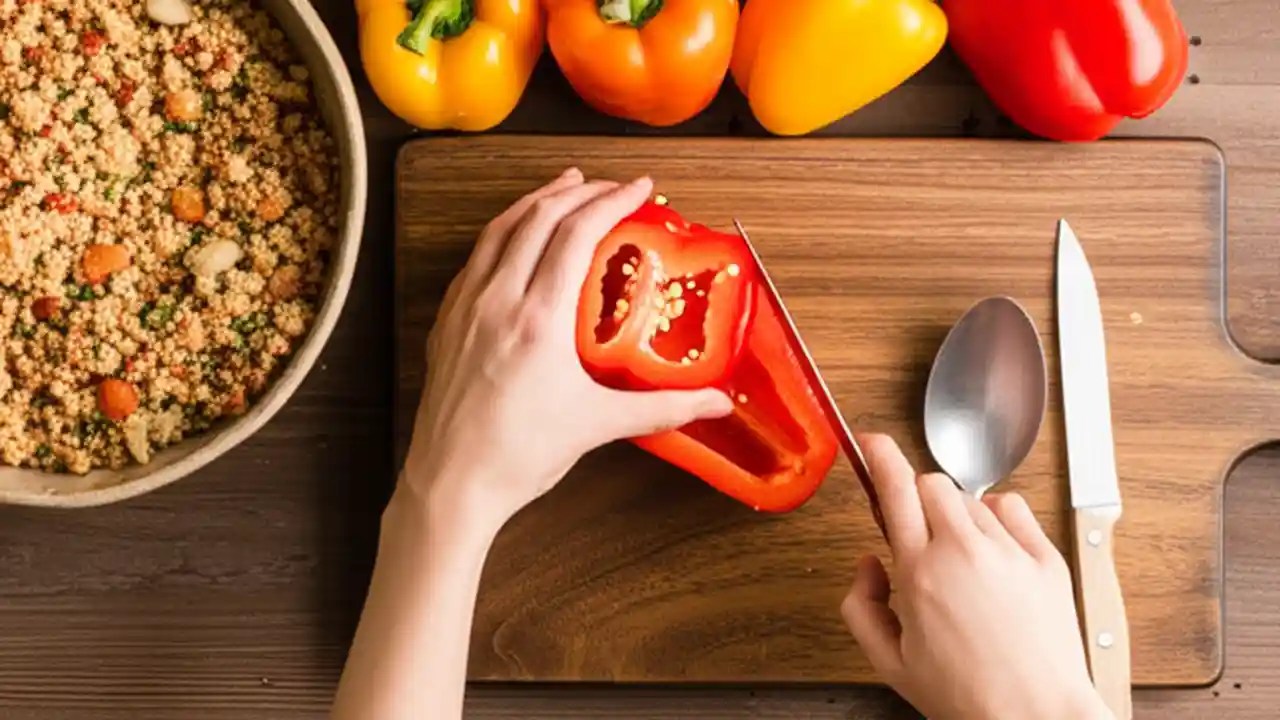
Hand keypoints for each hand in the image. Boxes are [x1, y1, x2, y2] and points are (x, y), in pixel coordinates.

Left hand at [403, 168, 732, 531]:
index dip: (611, 201)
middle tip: (611, 186)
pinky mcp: (447, 322)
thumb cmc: (518, 456)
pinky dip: (504, 232)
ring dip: (537, 201)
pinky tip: (517, 237)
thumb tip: (715, 403)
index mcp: (537, 320)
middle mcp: (497, 301)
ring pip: (500, 230)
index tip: (640, 188)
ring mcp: (466, 308)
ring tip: (565, 187)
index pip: (576, 234)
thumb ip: (662, 408)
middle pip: (538, 219)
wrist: (451, 484)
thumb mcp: (597, 425)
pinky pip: (476, 257)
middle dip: (579, 192)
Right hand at [842, 434, 1110, 719]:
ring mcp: (1009, 552)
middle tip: (916, 533)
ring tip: (960, 561)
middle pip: (931, 483)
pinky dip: (996, 517)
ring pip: (970, 498)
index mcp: (920, 573)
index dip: (879, 456)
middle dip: (915, 499)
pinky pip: (1013, 507)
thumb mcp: (889, 663)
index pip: (894, 489)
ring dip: (955, 516)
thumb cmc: (967, 696)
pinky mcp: (1045, 558)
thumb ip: (860, 607)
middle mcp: (964, 552)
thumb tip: (867, 565)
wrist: (1034, 716)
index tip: (871, 442)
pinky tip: (992, 551)